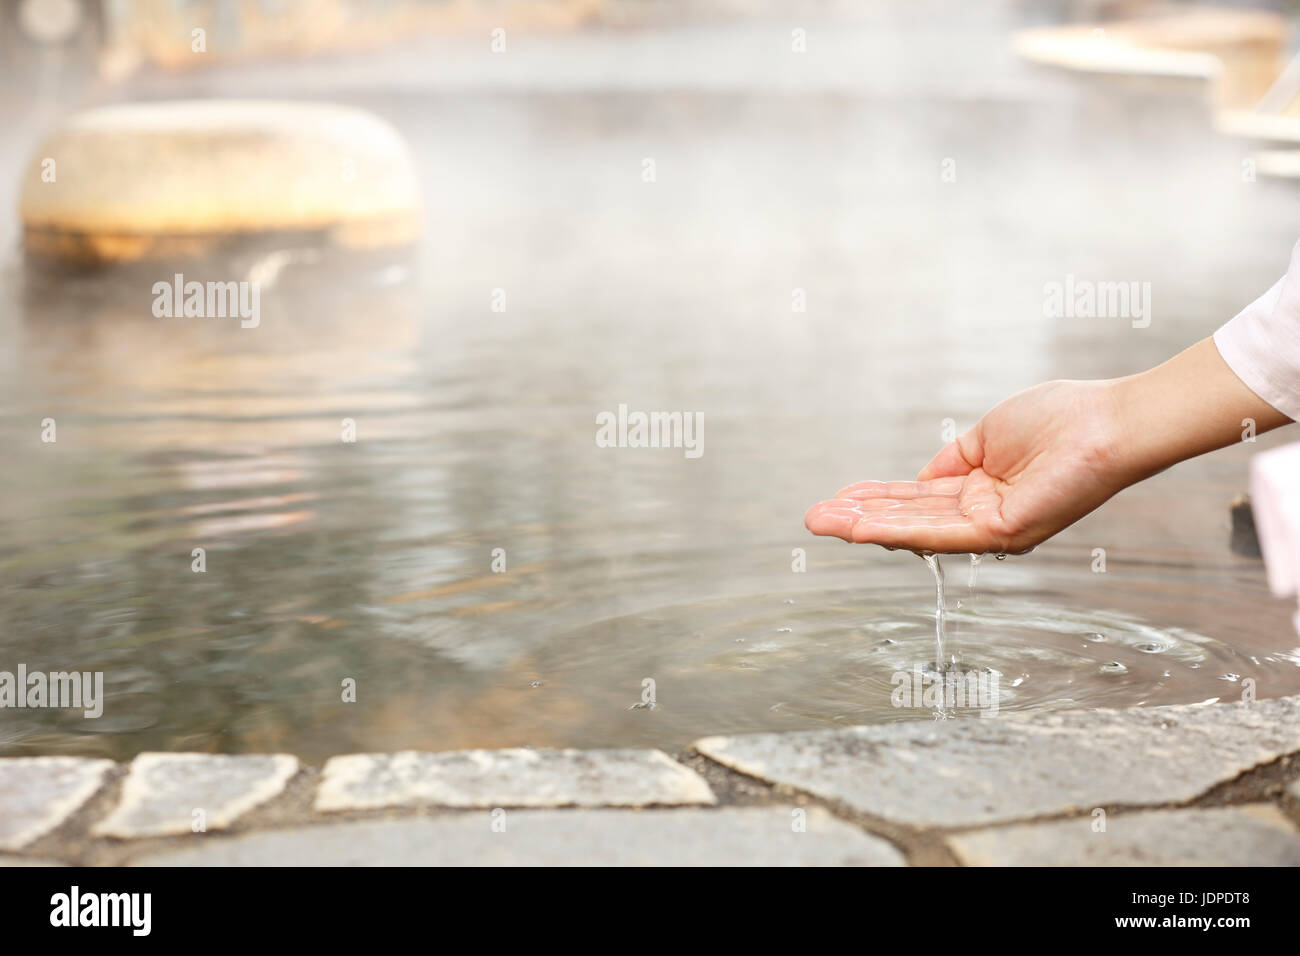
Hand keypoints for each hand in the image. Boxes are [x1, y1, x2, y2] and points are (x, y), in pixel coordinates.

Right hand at [804, 379, 1130, 553]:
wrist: (1107, 423)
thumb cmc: (1061, 420)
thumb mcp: (986, 436)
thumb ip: (950, 461)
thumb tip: (917, 480)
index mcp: (979, 493)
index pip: (915, 500)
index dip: (874, 498)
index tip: (837, 499)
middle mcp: (981, 517)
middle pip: (907, 519)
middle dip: (857, 518)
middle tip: (813, 519)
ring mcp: (990, 529)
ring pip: (914, 531)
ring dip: (863, 528)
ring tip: (822, 523)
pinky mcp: (1000, 532)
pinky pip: (937, 533)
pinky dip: (895, 530)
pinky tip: (861, 527)